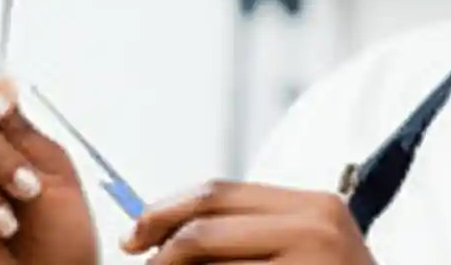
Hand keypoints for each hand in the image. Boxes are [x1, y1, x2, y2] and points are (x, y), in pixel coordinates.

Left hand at [120, 180, 377, 263]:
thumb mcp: (306, 250)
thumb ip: (251, 233)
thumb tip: (157, 233)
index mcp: (313, 205)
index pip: (218, 193)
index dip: (164, 211)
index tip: (132, 238)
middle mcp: (317, 225)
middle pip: (205, 228)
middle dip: (160, 251)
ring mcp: (314, 261)